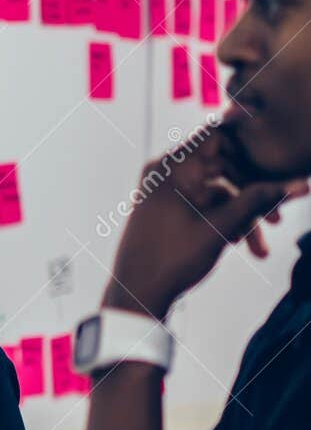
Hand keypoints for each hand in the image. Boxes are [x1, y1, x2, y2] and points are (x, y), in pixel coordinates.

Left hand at [104, 125, 307, 319]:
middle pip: (223, 166)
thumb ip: (259, 200)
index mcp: (173, 166)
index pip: (219, 135)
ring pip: (216, 191)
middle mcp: (165, 171)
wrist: (135, 294)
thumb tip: (299, 185)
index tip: (275, 157)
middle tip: (278, 221)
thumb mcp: (221, 227)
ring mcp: (164, 189)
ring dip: (241, 216)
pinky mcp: (166, 208)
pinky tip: (239, 244)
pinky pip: (201, 204)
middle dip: (254, 194)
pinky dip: (221, 220)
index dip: (250, 144)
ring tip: (260, 250)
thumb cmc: (173, 259)